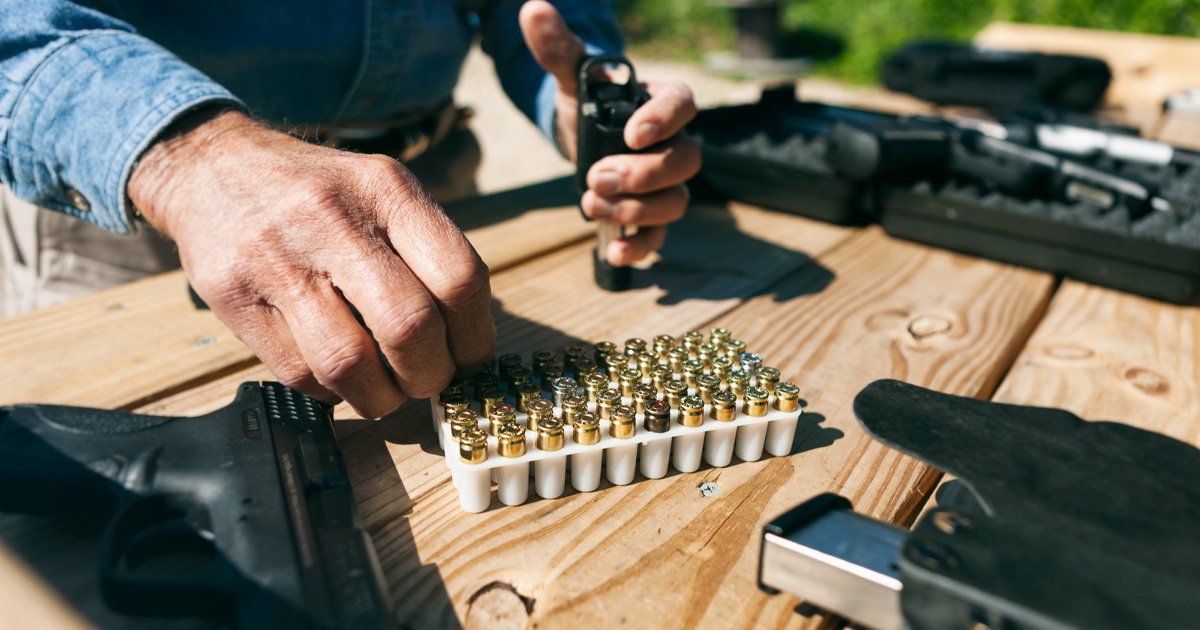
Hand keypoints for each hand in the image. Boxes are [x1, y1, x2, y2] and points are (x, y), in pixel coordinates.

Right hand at [129, 109, 494, 418]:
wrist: (210, 164)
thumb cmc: (317, 193)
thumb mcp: (381, 191)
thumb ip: (426, 254)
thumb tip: (466, 342)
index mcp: (386, 190)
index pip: (459, 277)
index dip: (476, 335)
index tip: (471, 356)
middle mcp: (333, 219)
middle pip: (409, 326)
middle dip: (430, 374)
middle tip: (428, 380)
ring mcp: (277, 258)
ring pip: (349, 361)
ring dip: (380, 396)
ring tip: (385, 389)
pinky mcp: (232, 295)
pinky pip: (297, 372)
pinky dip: (330, 390)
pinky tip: (337, 374)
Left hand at [519, 1, 700, 265]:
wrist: (582, 135)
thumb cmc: (587, 101)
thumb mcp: (571, 76)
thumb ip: (558, 48)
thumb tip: (533, 10)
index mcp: (662, 102)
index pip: (684, 104)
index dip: (665, 120)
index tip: (632, 134)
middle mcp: (674, 143)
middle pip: (685, 161)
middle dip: (642, 175)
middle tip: (597, 177)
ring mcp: (666, 183)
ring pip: (676, 201)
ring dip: (636, 210)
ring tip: (590, 204)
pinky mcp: (651, 214)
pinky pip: (660, 235)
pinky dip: (639, 247)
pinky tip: (611, 253)